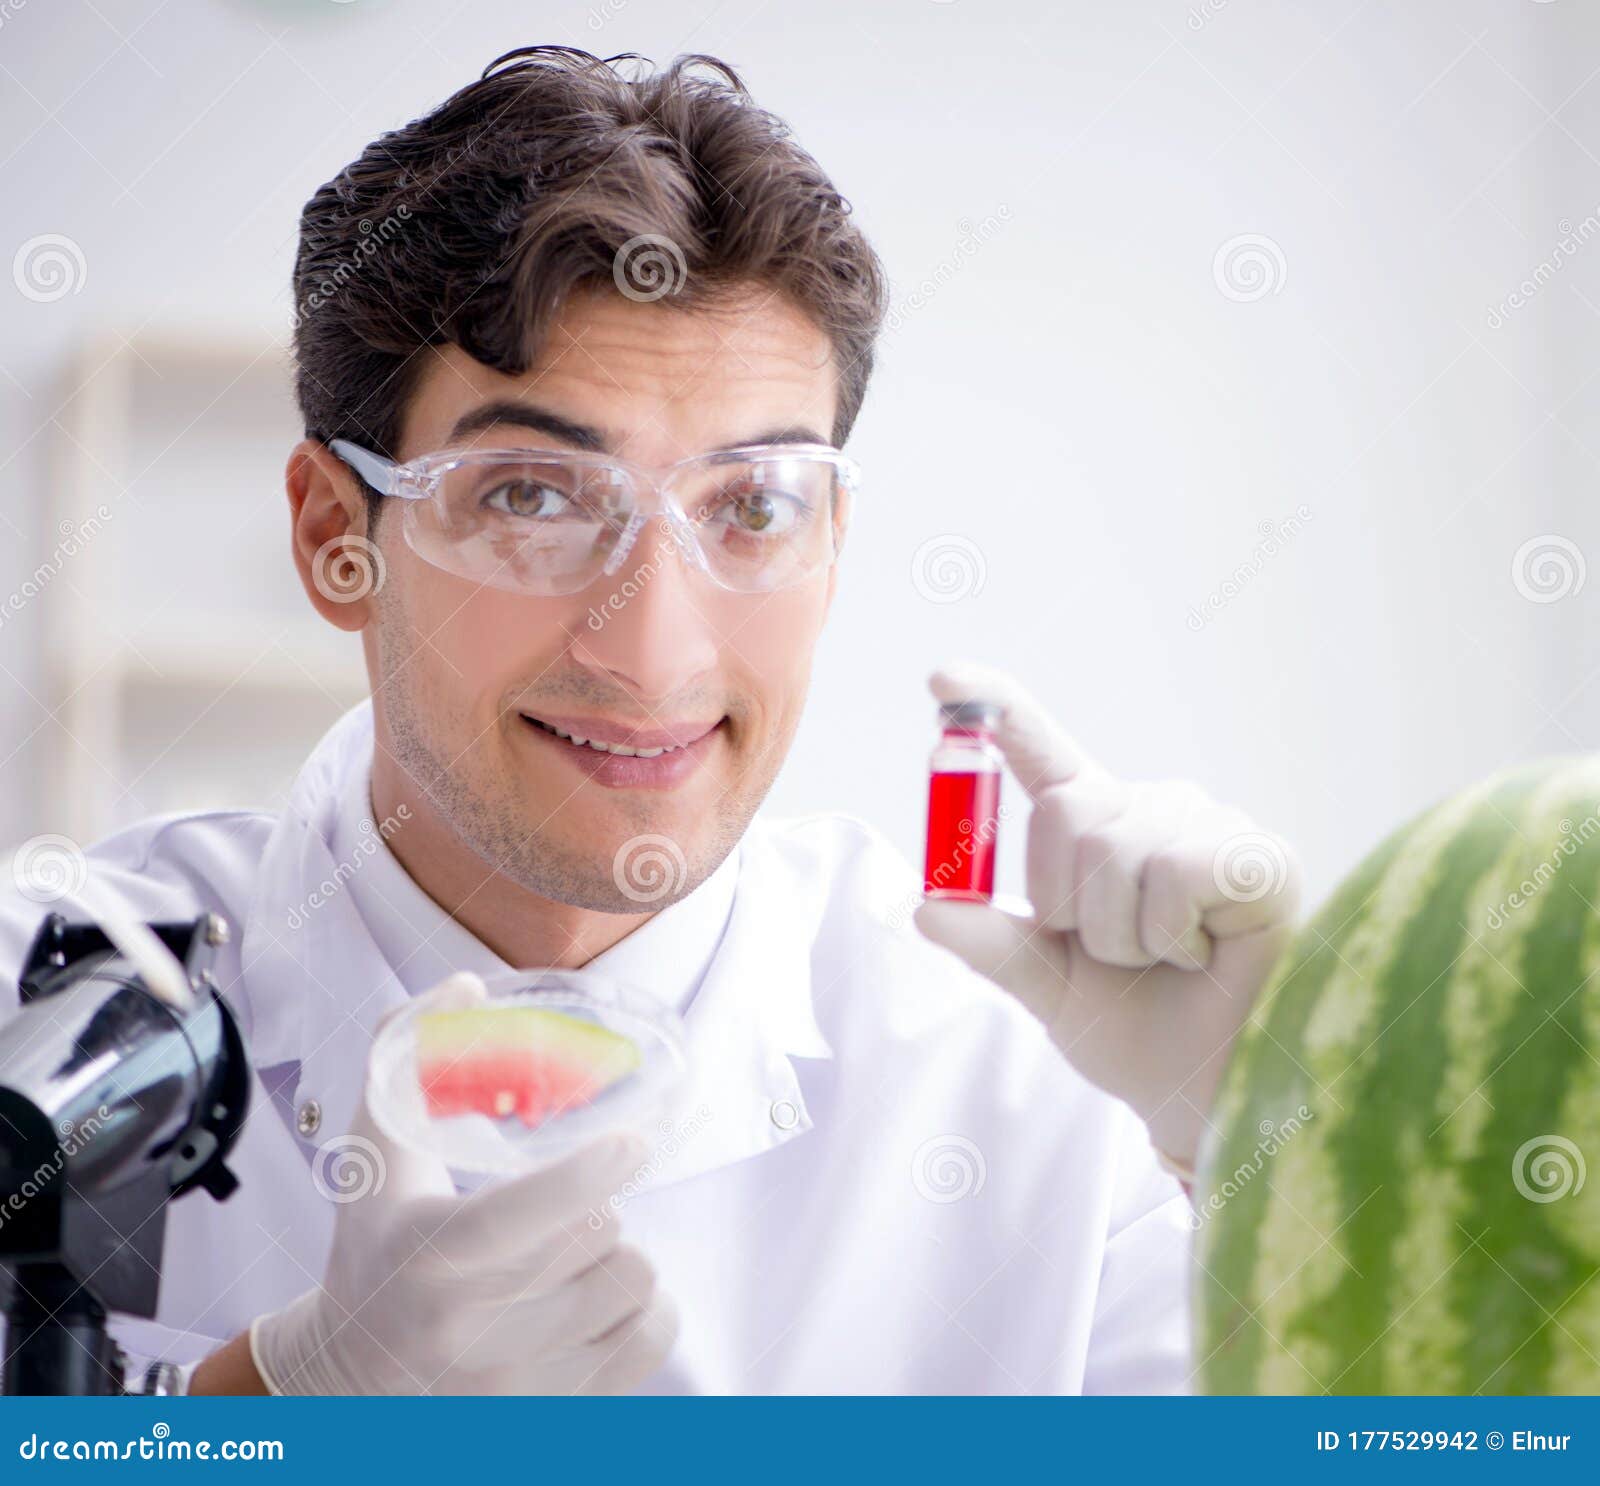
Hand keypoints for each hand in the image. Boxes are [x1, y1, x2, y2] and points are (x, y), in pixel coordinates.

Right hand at [249, 972, 676, 1394]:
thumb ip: (406, 1058)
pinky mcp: (554, 1416)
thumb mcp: (376, 1156)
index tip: (632, 1141)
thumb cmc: (374, 1248)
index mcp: (429, 1258)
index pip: (527, 1215)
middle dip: (596, 1203)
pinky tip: (599, 1296)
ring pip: (635, 1283)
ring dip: (619, 1253)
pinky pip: (654, 1338)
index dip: (592, 1172)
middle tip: (563, 1206)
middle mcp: (473, 1331)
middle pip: (601, 1237)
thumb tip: (464, 984)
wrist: (351, 1382)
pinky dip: (645, 1308)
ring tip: (573, 1253)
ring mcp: (518, 1384)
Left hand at [913, 663, 1301, 1171]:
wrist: (1204, 1093)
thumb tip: (926, 907)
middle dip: (1070, 904)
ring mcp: (1209, 824)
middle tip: (1120, 954)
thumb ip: (993, 944)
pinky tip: (1207, 954)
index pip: (1042, 754)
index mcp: (1096, 829)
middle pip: (1065, 810)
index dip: (996, 709)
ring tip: (1169, 960)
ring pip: (1115, 849)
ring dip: (1123, 936)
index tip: (943, 675)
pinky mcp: (1260, 854)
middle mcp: (1152, 808)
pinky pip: (1175, 873)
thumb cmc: (1135, 1029)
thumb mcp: (1046, 987)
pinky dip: (1172, 935)